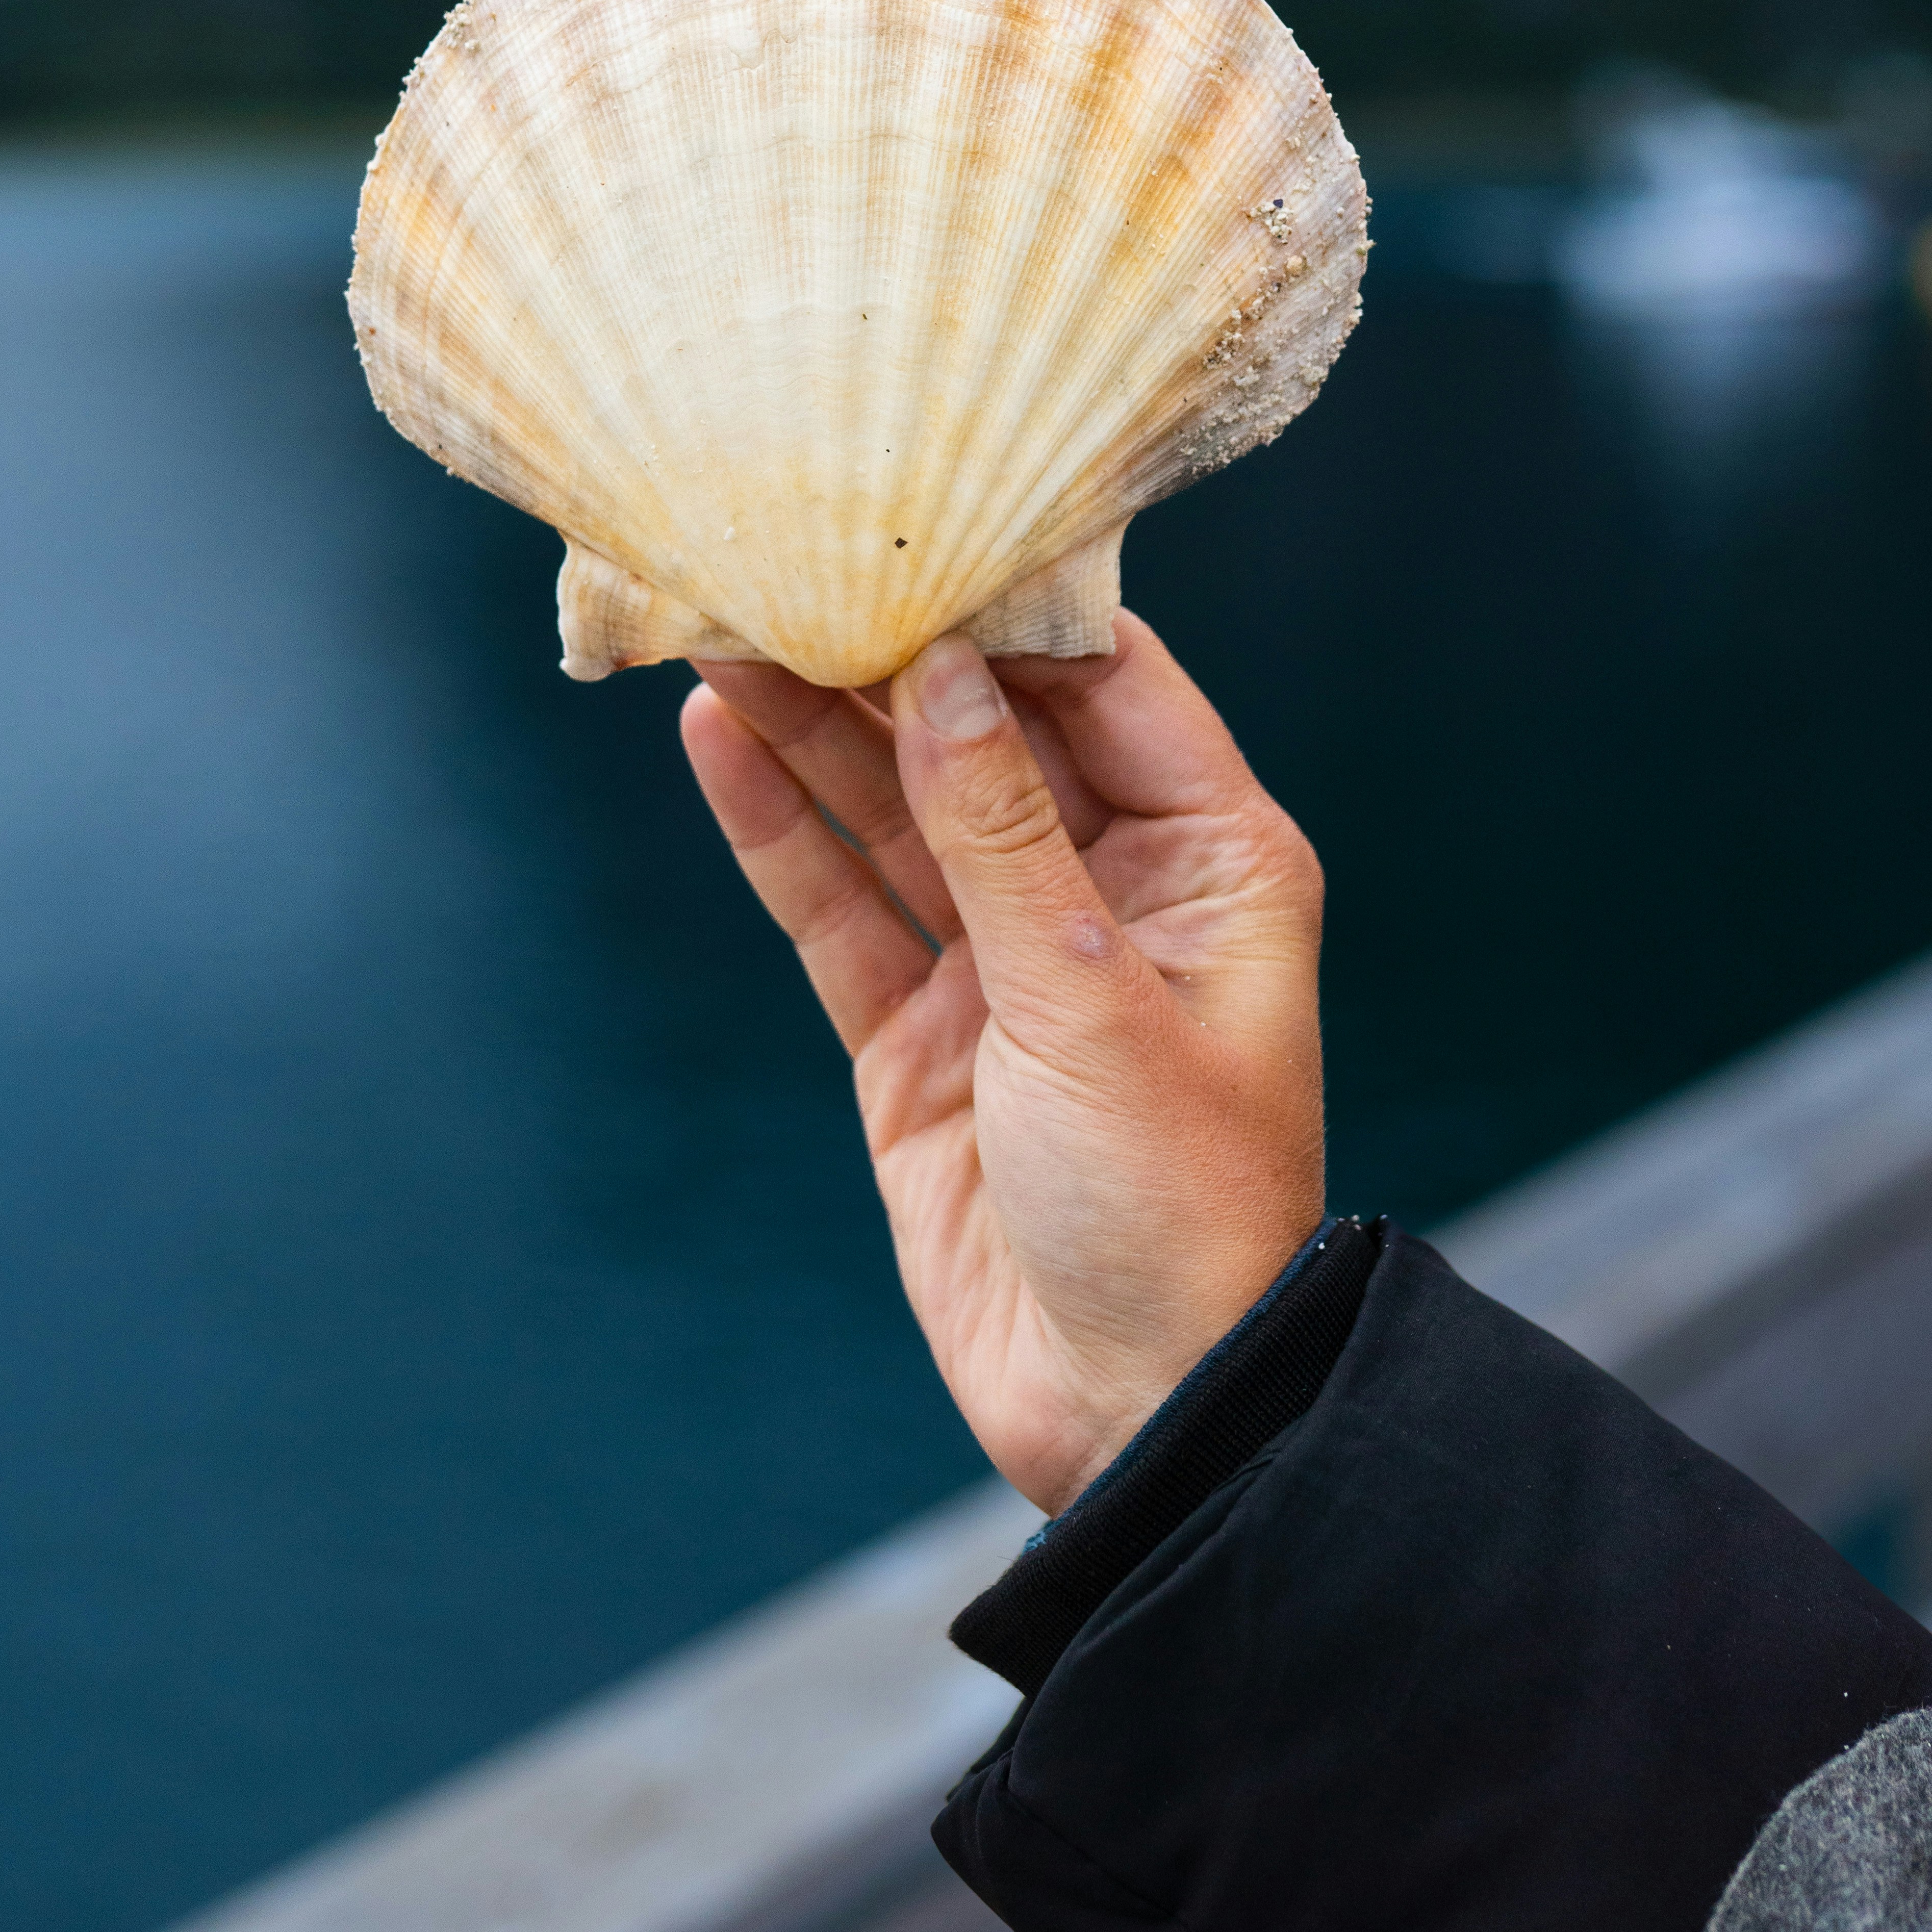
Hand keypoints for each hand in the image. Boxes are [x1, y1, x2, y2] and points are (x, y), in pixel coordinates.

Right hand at [679, 615, 1325, 1513]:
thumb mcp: (1092, 998)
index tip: (917, 517)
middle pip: (982, 737)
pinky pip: (842, 909)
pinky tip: (718, 738)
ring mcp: (1008, 967)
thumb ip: (1001, 830)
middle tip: (782, 554)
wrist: (1136, 1414)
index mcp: (1213, 862)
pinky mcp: (923, 1043)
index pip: (1105, 684)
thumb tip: (937, 667)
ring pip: (896, 812)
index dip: (1008, 607)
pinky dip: (779, 829)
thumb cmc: (1175, 1209)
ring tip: (721, 622)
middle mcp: (1114, 893)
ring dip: (813, 724)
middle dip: (886, 653)